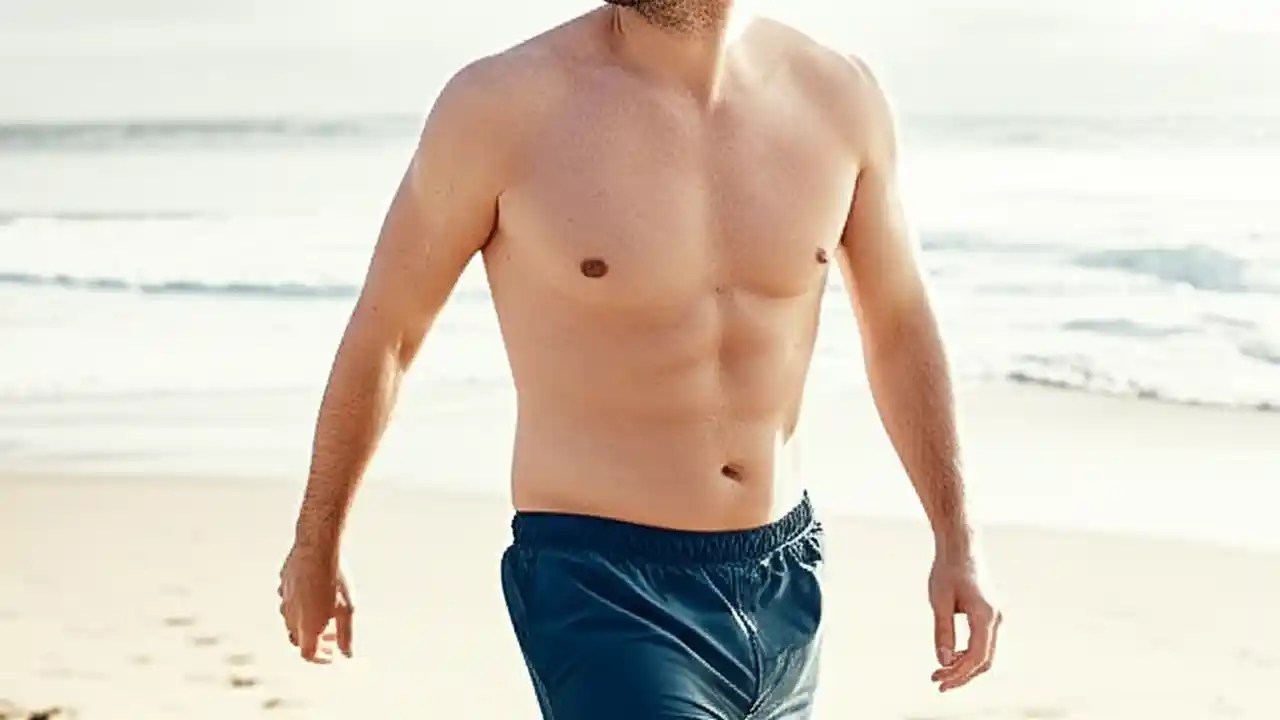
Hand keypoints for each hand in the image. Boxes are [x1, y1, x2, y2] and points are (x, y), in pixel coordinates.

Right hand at [278, 543, 353, 662]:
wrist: (318, 546)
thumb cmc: (336, 579)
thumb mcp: (348, 610)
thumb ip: (346, 636)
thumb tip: (347, 655)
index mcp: (306, 627)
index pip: (308, 654)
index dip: (320, 658)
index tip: (332, 654)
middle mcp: (291, 617)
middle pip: (298, 639)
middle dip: (315, 641)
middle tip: (332, 635)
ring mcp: (284, 600)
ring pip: (291, 620)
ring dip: (307, 624)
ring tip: (326, 615)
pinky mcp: (284, 584)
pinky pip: (289, 600)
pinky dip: (301, 604)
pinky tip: (314, 594)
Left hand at [928, 551, 1001, 691]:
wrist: (960, 548)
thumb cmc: (947, 571)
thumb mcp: (939, 602)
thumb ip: (943, 632)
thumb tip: (943, 661)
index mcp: (985, 615)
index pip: (976, 657)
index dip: (959, 675)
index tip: (939, 683)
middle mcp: (996, 618)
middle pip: (984, 660)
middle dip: (962, 675)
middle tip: (938, 682)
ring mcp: (995, 616)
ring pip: (986, 653)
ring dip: (965, 666)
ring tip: (940, 671)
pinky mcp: (990, 614)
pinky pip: (984, 643)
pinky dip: (969, 654)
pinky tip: (951, 656)